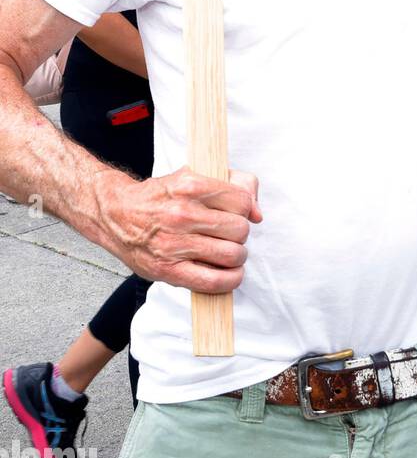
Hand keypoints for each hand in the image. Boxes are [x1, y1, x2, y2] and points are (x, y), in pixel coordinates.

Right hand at [94, 165, 261, 292]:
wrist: (116, 214)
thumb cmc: (160, 196)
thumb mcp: (191, 176)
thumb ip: (231, 184)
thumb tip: (258, 213)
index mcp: (190, 185)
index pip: (241, 201)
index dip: (246, 209)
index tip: (239, 214)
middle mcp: (182, 213)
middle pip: (239, 229)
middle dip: (241, 234)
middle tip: (231, 235)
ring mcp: (174, 243)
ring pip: (231, 255)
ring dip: (238, 257)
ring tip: (230, 254)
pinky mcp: (168, 270)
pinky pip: (212, 281)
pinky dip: (230, 280)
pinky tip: (230, 274)